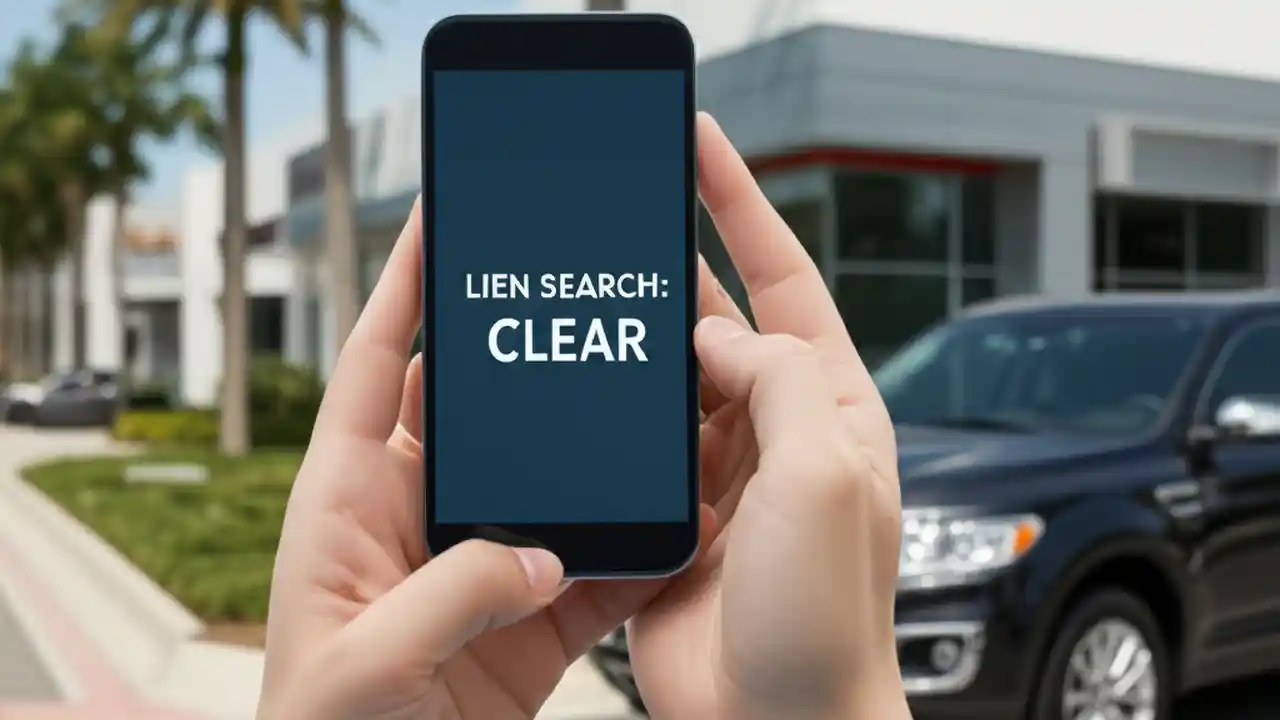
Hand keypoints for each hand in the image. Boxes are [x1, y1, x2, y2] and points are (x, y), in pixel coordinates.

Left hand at [258, 200, 695, 718]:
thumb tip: (540, 555)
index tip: (439, 219)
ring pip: (543, 481)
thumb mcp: (366, 662)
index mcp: (347, 503)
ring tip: (645, 406)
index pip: (372, 364)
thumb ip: (448, 594)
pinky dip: (628, 544)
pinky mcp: (524, 617)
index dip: (403, 287)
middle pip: (477, 410)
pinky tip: (669, 522)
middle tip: (581, 304)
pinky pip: (587, 563)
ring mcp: (475, 564)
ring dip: (589, 452)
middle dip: (526, 361)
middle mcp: (414, 517)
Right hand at [627, 114, 909, 719]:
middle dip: (675, 276)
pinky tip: (582, 400)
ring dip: (637, 353)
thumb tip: (719, 335)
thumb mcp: (822, 474)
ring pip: (671, 387)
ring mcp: (724, 479)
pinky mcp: (673, 521)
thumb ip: (779, 381)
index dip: (741, 208)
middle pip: (720, 327)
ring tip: (592, 309)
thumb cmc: (826, 619)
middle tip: (621, 221)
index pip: (785, 282)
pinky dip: (612, 424)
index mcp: (833, 409)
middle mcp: (780, 436)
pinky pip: (638, 449)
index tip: (698, 148)